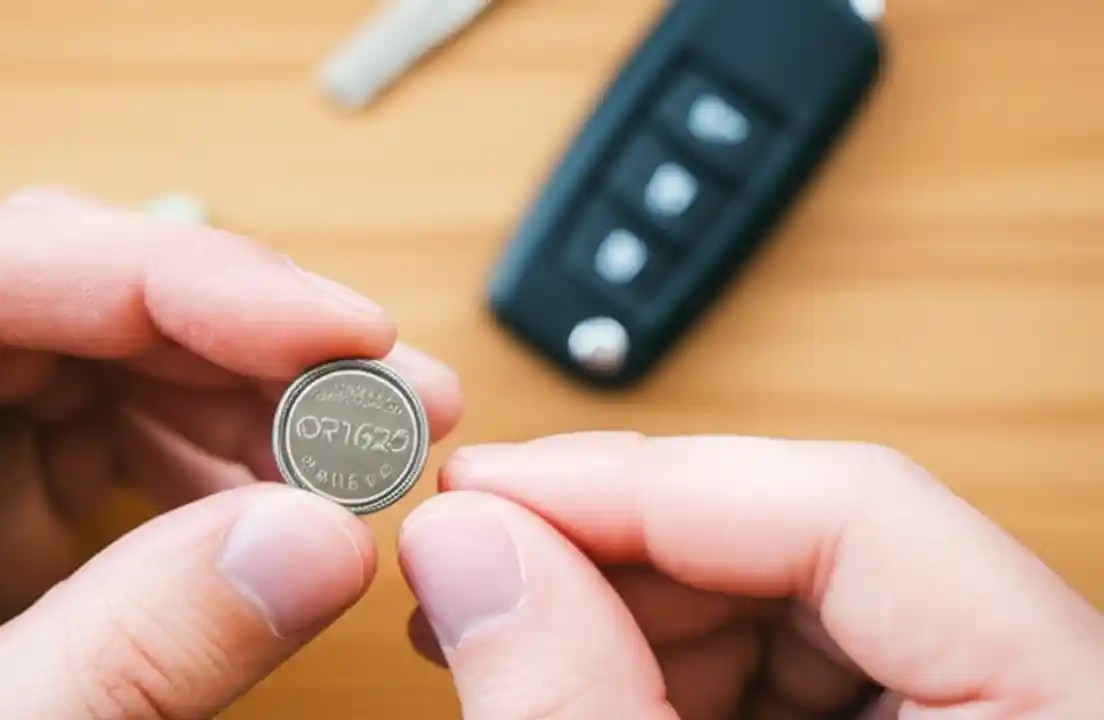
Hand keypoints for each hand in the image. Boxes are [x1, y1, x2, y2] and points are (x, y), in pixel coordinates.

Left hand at [0, 188, 461, 718]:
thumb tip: (322, 540)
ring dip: (255, 399)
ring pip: (115, 363)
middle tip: (390, 394)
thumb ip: (123, 656)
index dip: (175, 279)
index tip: (336, 330)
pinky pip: (124, 442)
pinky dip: (224, 466)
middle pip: (70, 302)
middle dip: (249, 338)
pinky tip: (292, 507)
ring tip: (361, 458)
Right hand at [400, 433, 1103, 718]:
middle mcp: (1043, 697)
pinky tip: (579, 679)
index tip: (492, 487)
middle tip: (475, 563)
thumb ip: (575, 700)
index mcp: (1060, 707)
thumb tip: (463, 545)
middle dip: (615, 550)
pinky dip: (668, 671)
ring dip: (627, 609)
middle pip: (810, 543)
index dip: (644, 479)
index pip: (852, 508)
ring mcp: (984, 717)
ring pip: (788, 603)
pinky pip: (790, 670)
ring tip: (504, 631)